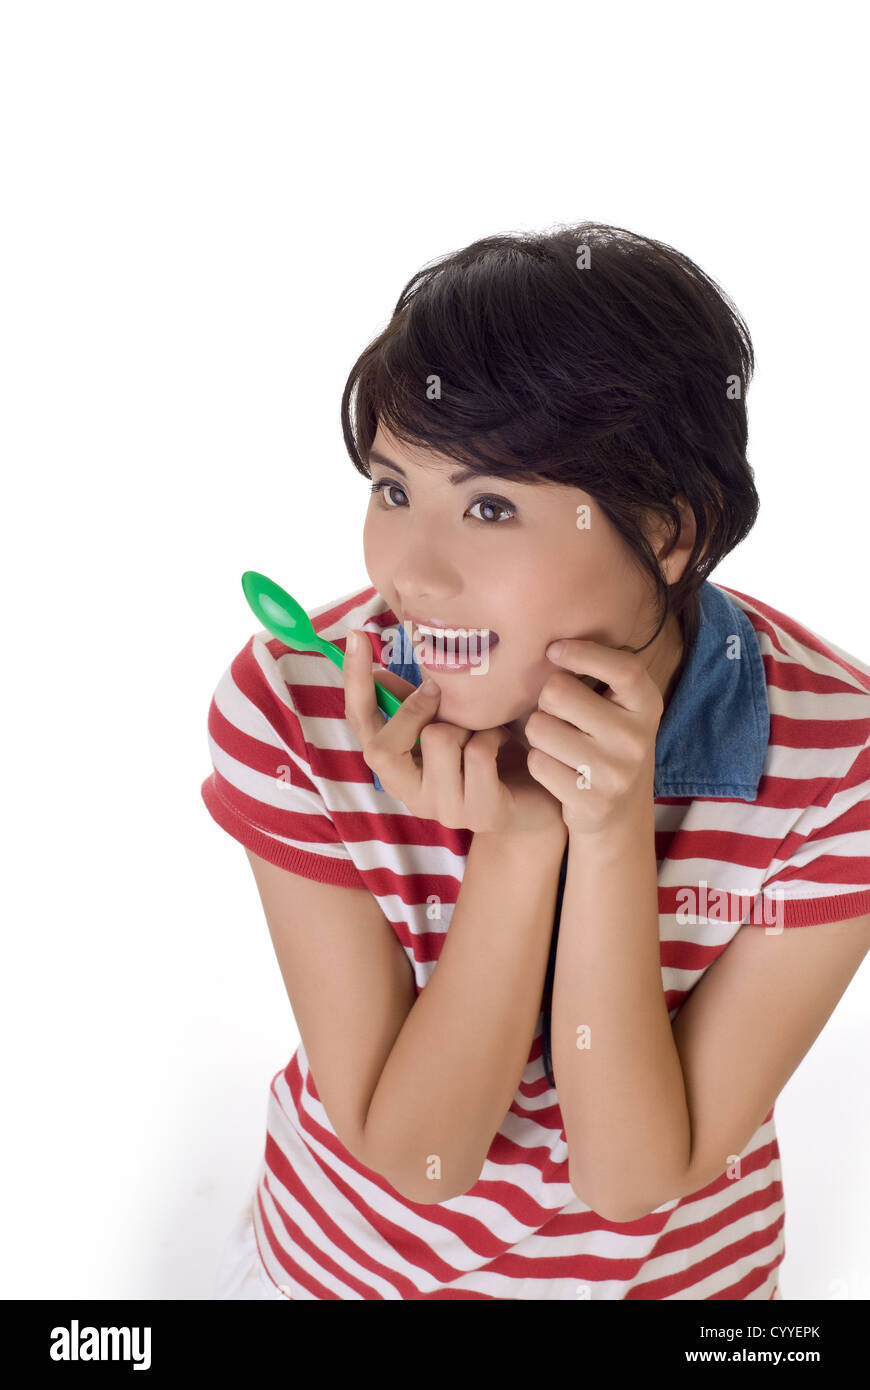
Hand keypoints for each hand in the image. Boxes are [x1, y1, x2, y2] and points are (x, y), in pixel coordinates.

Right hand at [342, 631, 566, 836]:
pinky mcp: (482, 812)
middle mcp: (412, 795)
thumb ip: (413, 703)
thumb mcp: (449, 720)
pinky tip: (503, 743)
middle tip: (442, 694)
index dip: (355, 681)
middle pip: (381, 750)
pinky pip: (478, 753)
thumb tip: (378, 671)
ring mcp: (446, 809)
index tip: (355, 635)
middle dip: (414, 710)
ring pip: (437, 740)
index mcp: (399, 768)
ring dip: (466, 723)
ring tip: (483, 729)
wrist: (541, 799)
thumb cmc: (491, 753)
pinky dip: (494, 737)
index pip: (361, 725)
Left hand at [524, 639, 663, 837]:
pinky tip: (556, 767)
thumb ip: (599, 675)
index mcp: (647, 706)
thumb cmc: (609, 743)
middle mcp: (637, 738)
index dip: (583, 653)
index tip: (554, 650)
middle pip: (558, 692)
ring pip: (540, 727)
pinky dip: (538, 761)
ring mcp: (615, 772)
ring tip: (557, 741)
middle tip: (557, 712)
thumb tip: (552, 645)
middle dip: (546, 699)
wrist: (621, 814)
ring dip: (538, 732)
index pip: (624, 669)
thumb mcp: (620, 707)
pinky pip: (537, 762)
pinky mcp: (590, 801)